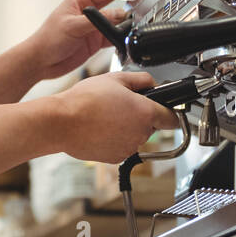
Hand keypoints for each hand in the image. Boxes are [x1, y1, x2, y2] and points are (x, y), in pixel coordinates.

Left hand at [24, 0, 142, 80]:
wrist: (40, 61)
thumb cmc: (47, 39)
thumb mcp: (73, 26)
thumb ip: (97, 21)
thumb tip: (120, 15)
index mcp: (81, 0)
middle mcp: (88, 12)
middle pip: (115, 2)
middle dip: (130, 0)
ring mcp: (93, 27)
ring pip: (116, 21)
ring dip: (127, 22)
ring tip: (140, 21)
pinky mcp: (95, 41)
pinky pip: (113, 37)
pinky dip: (121, 38)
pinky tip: (128, 39)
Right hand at [54, 71, 181, 163]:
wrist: (62, 123)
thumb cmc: (84, 101)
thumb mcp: (116, 78)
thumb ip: (141, 79)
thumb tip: (151, 83)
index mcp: (145, 112)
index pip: (173, 119)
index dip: (170, 112)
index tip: (166, 110)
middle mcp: (141, 133)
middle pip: (151, 126)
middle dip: (141, 116)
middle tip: (121, 105)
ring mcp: (129, 147)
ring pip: (136, 136)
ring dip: (127, 128)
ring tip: (106, 116)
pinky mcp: (116, 158)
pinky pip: (123, 147)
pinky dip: (115, 139)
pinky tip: (101, 128)